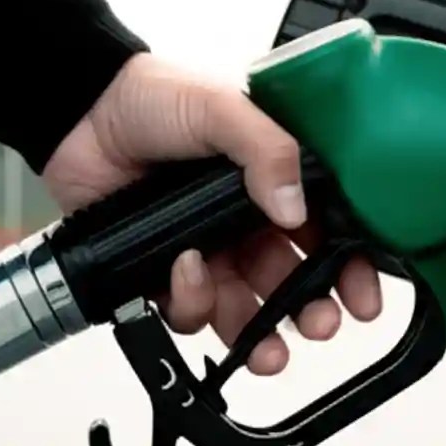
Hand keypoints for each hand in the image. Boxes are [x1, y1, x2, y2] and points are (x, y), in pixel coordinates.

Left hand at [42, 52, 382, 374]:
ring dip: (260, 335)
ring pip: (246, 311)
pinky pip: (189, 310)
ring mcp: (209, 250)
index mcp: (276, 182)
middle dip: (312, 313)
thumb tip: (295, 207)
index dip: (351, 270)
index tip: (364, 299)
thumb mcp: (224, 107)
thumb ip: (268, 150)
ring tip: (266, 348)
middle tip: (320, 324)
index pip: (329, 234)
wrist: (81, 108)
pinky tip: (185, 269)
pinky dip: (193, 303)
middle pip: (294, 284)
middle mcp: (248, 222)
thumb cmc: (154, 96)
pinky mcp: (165, 270)